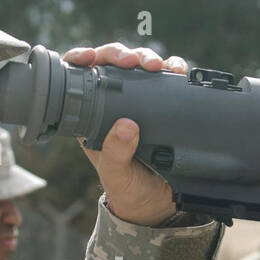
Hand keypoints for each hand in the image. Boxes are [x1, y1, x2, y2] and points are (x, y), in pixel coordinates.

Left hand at [62, 43, 188, 225]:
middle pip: (113, 64)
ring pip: (141, 66)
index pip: (81, 77)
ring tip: (160, 66)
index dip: (82, 59)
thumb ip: (116, 154)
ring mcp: (142, 101)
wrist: (157, 204)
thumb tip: (126, 126)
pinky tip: (178, 70)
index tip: (91, 57)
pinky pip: (169, 79)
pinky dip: (174, 69)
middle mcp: (116, 103)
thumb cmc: (128, 189)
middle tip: (135, 61)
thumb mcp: (116, 175)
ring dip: (149, 58)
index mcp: (92, 116)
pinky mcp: (166, 103)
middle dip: (124, 55)